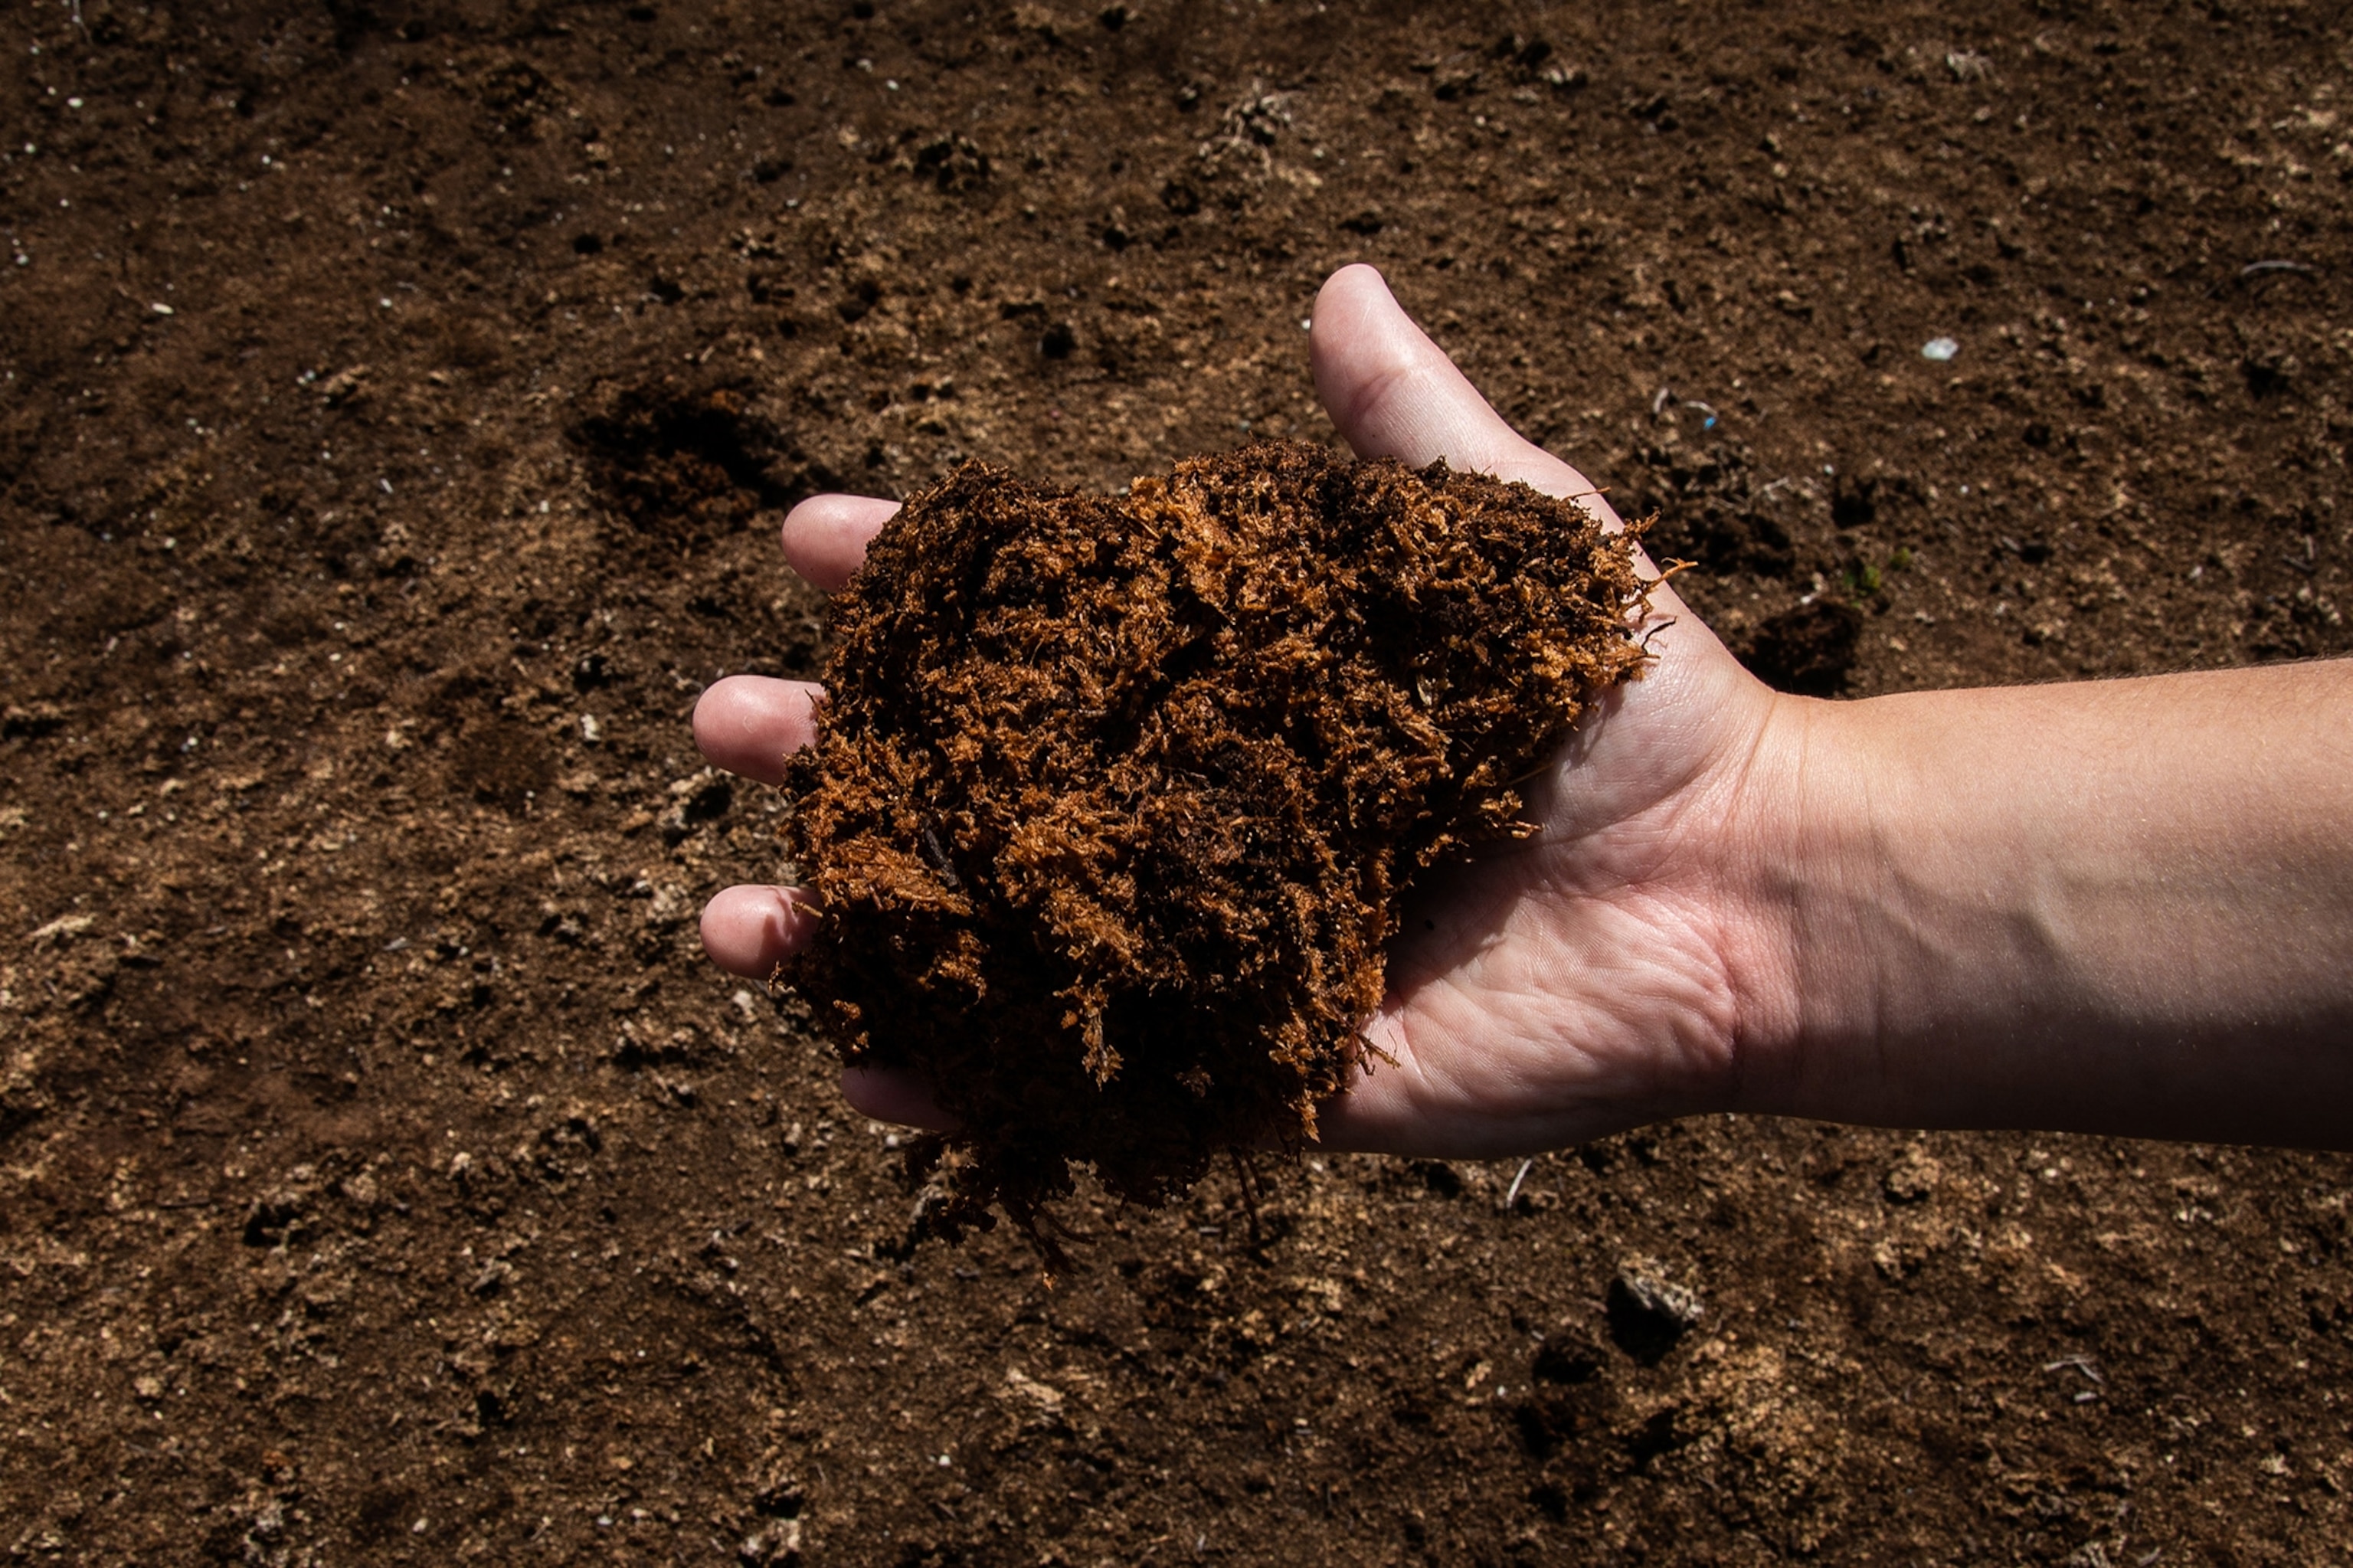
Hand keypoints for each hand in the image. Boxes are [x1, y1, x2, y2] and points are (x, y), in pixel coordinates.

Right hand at [695, 264, 1791, 1154]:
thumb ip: (1405, 426)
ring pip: (998, 943)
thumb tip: (1338, 283)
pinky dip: (970, 1090)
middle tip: (717, 725)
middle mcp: (1197, 817)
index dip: (924, 586)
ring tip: (729, 922)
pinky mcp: (1258, 1072)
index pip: (1043, 629)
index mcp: (1233, 690)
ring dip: (857, 934)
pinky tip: (861, 1072)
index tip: (814, 541)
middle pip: (981, 786)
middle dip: (838, 757)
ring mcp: (1211, 951)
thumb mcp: (1504, 538)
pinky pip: (1089, 1086)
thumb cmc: (1633, 706)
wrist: (1747, 887)